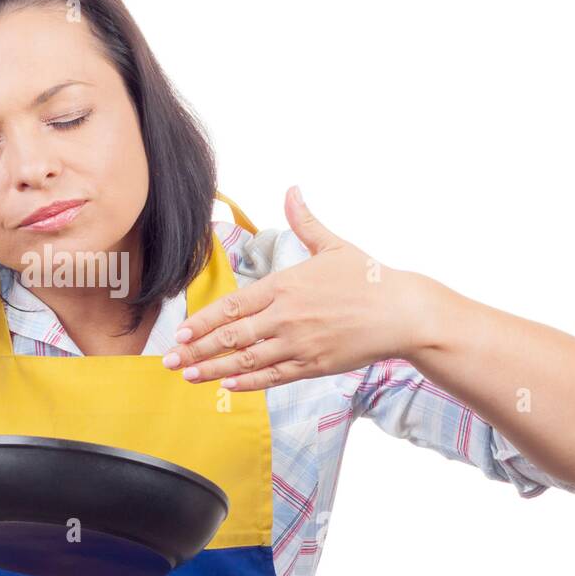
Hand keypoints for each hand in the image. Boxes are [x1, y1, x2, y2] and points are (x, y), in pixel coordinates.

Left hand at [161, 186, 433, 390]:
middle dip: (197, 350)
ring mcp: (299, 344)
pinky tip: (227, 386)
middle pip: (232, 337)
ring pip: (247, 361)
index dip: (203, 321)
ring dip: (214, 370)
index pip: (232, 306)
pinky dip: (248, 383)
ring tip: (189, 377)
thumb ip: (305, 221)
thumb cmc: (368, 278)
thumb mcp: (333, 245)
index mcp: (285, 286)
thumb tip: (292, 189)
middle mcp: (286, 317)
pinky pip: (273, 377)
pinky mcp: (314, 366)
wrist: (404, 312)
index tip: (180, 333)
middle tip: (170, 362)